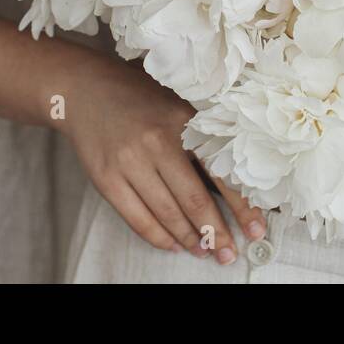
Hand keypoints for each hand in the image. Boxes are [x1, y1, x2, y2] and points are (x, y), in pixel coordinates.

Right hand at [59, 55, 264, 264]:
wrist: (87, 90)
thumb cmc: (142, 100)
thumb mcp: (179, 108)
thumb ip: (202, 141)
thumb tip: (237, 187)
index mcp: (183, 122)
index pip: (221, 171)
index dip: (241, 205)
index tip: (255, 229)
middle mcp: (157, 142)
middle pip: (194, 199)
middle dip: (216, 232)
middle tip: (229, 253)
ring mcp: (129, 161)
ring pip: (166, 213)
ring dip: (189, 238)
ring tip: (204, 251)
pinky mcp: (106, 178)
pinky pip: (137, 218)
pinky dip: (158, 236)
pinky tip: (173, 244)